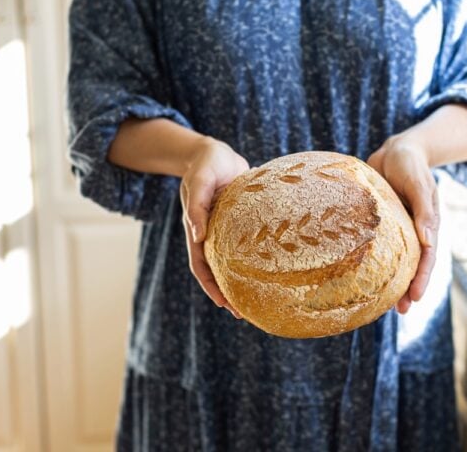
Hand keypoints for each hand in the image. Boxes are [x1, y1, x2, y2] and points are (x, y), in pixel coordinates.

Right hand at [180, 137, 248, 317]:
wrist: (214, 152)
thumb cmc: (206, 164)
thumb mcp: (200, 181)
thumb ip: (197, 207)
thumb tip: (197, 236)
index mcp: (197, 229)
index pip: (201, 266)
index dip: (211, 287)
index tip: (225, 304)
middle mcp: (210, 234)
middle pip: (216, 270)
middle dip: (227, 293)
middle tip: (243, 313)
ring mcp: (224, 229)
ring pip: (230, 261)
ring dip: (240, 280)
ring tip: (258, 298)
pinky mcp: (239, 222)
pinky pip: (244, 246)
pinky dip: (252, 259)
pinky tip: (269, 268)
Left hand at [367, 135, 438, 314]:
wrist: (396, 149)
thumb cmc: (410, 164)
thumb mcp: (419, 185)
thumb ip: (424, 211)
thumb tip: (429, 240)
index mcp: (426, 225)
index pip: (426, 258)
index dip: (421, 279)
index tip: (415, 299)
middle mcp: (413, 231)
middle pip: (412, 265)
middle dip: (407, 288)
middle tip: (399, 311)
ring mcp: (397, 228)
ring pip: (395, 259)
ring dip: (390, 279)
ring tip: (380, 302)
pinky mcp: (380, 223)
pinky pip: (376, 246)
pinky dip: (371, 260)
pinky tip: (358, 273)